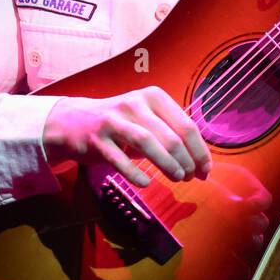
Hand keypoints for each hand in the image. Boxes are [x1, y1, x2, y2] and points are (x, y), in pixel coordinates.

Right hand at [42, 86, 212, 187]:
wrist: (74, 121)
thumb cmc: (121, 124)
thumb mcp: (147, 120)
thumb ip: (171, 135)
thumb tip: (200, 163)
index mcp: (153, 97)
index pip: (186, 125)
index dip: (200, 151)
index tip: (205, 170)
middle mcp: (135, 104)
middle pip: (170, 136)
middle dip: (186, 161)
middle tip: (190, 177)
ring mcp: (114, 120)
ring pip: (148, 142)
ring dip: (167, 164)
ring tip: (177, 178)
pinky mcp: (97, 139)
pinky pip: (120, 159)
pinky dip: (135, 174)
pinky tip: (145, 183)